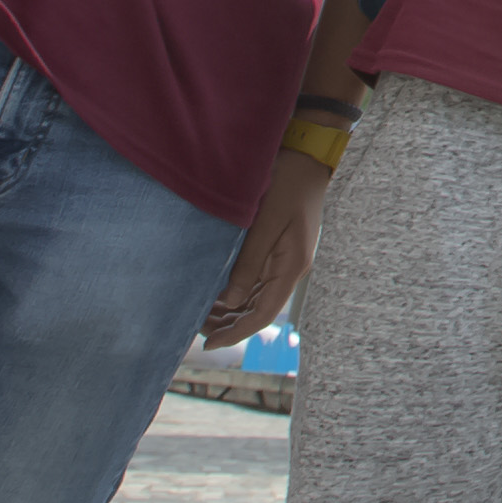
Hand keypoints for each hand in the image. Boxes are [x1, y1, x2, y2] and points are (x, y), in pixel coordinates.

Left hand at [204, 148, 330, 346]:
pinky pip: (257, 282)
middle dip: (229, 325)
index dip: (236, 332)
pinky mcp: (280, 251)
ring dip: (231, 311)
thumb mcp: (265, 223)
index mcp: (292, 266)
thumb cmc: (287, 184)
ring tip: (201, 315)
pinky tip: (217, 295)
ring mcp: (286, 261)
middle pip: (259, 310)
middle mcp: (291, 269)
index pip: (263, 314)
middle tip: (195, 330)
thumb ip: (248, 263)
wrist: (306, 158)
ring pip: (257, 298)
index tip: (209, 344)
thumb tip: (229, 300)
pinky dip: (237, 293)